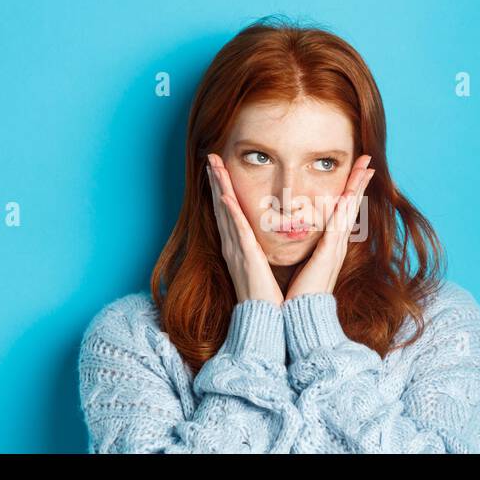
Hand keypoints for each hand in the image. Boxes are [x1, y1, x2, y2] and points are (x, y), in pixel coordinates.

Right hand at [205, 152, 284, 305]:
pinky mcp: (245, 258)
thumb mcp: (263, 268)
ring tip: (213, 167)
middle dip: (216, 181)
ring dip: (219, 188)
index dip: (223, 190)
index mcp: (240, 247)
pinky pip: (237, 230)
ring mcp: (237, 251)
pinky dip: (230, 213)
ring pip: (225, 212)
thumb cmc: (268, 297)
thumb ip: (260, 252)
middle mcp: (234, 246)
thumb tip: (262, 241)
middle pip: (222, 207)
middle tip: (211, 159)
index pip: (229, 213)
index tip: (220, 171)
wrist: (266, 320)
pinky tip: (225, 197)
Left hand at [284, 155, 374, 300]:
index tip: (357, 172)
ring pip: (349, 210)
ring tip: (365, 166)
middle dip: (359, 182)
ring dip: (357, 186)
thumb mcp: (303, 267)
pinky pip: (339, 223)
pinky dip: (345, 205)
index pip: (342, 212)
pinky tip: (349, 191)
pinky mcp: (330, 254)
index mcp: (330, 246)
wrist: (302, 317)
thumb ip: (306, 253)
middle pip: (351, 206)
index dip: (350, 191)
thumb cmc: (300, 295)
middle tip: (367, 160)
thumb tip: (305, 245)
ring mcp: (336, 248)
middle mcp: (337, 245)